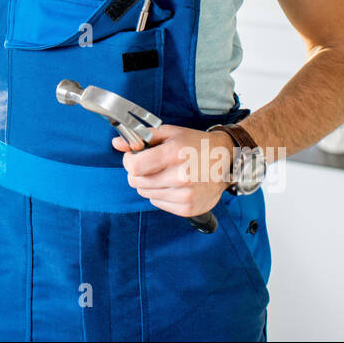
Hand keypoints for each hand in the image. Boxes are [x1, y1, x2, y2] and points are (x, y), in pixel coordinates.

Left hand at [112, 126, 235, 216]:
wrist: (226, 161)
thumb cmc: (196, 144)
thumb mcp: (170, 133)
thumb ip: (142, 138)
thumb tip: (117, 143)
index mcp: (174, 154)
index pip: (134, 167)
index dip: (129, 161)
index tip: (134, 157)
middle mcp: (180, 177)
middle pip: (137, 182)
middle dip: (138, 172)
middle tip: (151, 164)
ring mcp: (185, 195)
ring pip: (145, 194)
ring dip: (149, 183)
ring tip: (166, 173)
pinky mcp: (188, 208)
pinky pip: (158, 203)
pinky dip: (161, 194)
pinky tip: (173, 184)